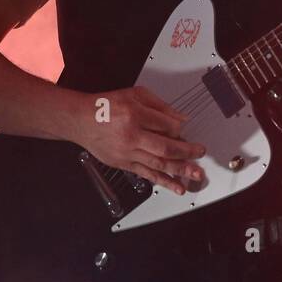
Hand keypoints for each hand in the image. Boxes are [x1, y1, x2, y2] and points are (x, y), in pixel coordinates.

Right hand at [73, 87, 205, 195]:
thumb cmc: (106, 106)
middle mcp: (131, 136)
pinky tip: (176, 186)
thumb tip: (181, 119)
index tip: (186, 130)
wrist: (81, 120)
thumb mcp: (135, 95)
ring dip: (180, 170)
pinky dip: (163, 181)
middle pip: (165, 148)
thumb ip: (160, 106)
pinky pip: (147, 174)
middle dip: (187, 152)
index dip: (180, 129)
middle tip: (201, 153)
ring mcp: (127, 153)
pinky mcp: (123, 164)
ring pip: (158, 164)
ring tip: (196, 174)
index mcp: (135, 115)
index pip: (167, 125)